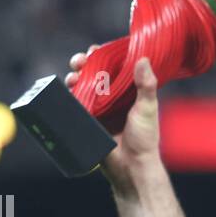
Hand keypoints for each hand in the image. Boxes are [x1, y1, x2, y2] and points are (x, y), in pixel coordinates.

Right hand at [65, 48, 160, 191]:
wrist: (131, 167)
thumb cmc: (145, 139)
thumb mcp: (147, 109)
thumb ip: (146, 85)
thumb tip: (143, 58)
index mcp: (129, 90)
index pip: (115, 66)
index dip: (104, 55)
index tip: (96, 49)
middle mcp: (113, 96)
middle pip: (95, 72)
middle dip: (84, 63)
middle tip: (79, 61)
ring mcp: (99, 108)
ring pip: (83, 85)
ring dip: (75, 76)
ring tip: (73, 76)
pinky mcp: (88, 120)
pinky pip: (76, 103)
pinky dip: (70, 94)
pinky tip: (68, 89)